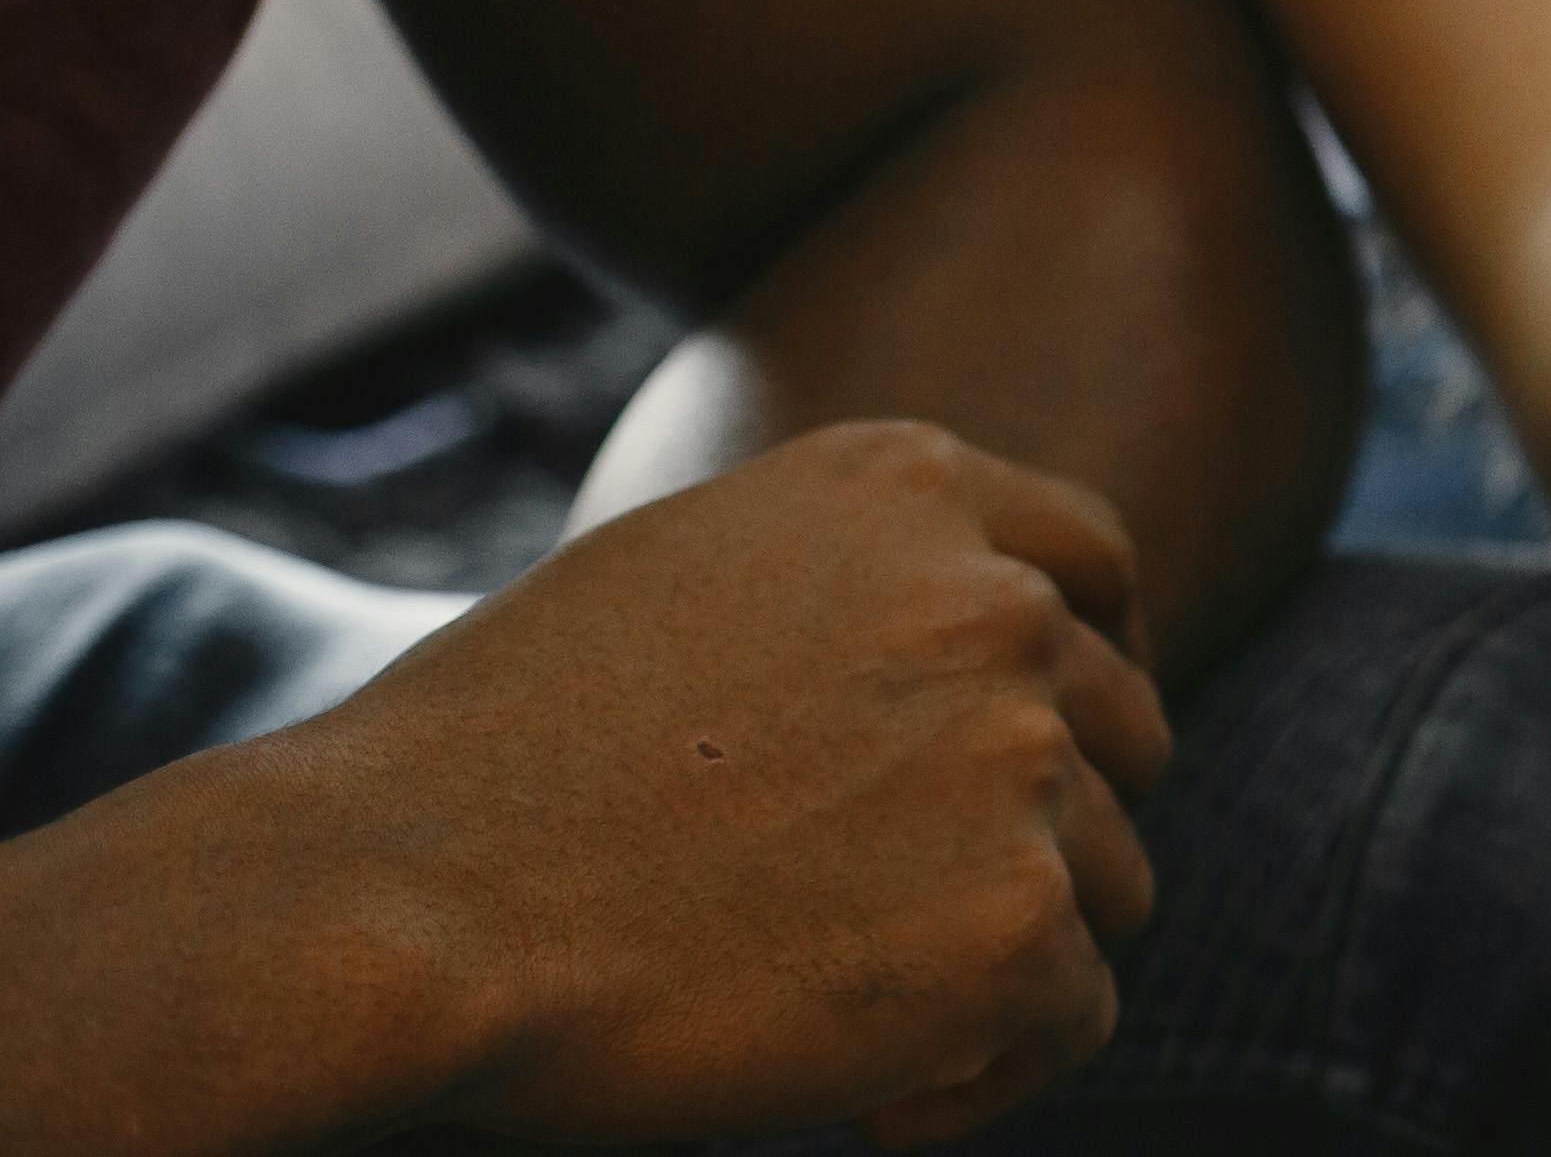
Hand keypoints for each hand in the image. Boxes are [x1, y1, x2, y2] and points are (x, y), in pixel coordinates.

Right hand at [296, 422, 1168, 1144]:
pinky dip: (984, 1071)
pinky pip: (1075, 1011)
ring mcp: (1018, 753)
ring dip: (1010, 955)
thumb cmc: (485, 765)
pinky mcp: (1015, 921)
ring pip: (1113, 880)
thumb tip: (976, 655)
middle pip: (1124, 732)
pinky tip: (867, 1100)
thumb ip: (849, 588)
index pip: (1096, 568)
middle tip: (905, 928)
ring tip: (849, 1019)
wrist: (392, 904)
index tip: (1047, 761)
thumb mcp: (688, 580)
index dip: (1089, 673)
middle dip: (1044, 832)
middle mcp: (993, 600)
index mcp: (907, 488)